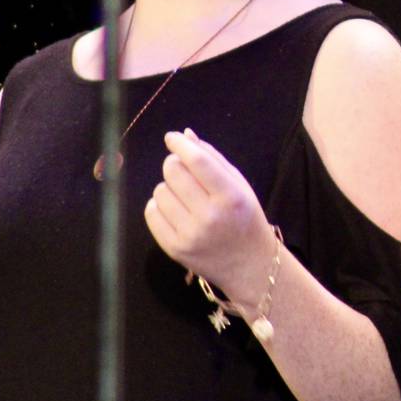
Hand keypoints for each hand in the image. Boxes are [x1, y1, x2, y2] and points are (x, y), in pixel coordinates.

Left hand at [145, 130, 275, 294]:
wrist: (249, 265)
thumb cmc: (245, 218)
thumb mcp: (239, 186)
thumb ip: (213, 159)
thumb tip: (185, 135)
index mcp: (230, 196)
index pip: (197, 161)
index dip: (180, 144)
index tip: (172, 137)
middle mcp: (209, 216)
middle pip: (173, 173)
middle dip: (174, 164)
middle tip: (183, 170)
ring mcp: (189, 235)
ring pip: (159, 191)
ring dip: (168, 187)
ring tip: (183, 195)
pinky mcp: (174, 249)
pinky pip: (151, 213)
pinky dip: (159, 206)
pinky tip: (174, 209)